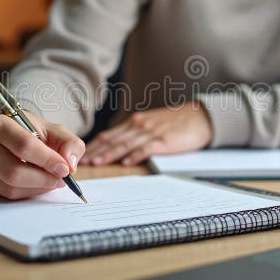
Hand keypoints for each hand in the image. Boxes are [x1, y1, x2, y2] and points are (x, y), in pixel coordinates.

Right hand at [0, 112, 84, 198]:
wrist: (10, 138)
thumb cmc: (32, 133)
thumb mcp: (54, 131)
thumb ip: (70, 143)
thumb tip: (70, 164)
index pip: (23, 146)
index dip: (47, 160)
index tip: (64, 169)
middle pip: (14, 172)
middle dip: (43, 179)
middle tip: (61, 179)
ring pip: (10, 188)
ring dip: (37, 188)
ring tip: (50, 180)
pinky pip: (6, 196)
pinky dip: (27, 193)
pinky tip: (35, 183)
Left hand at [83, 101, 212, 166]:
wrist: (199, 117)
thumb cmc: (174, 123)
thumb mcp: (150, 124)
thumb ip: (134, 134)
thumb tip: (115, 147)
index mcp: (134, 122)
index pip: (109, 134)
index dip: (94, 145)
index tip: (80, 155)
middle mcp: (139, 125)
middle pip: (113, 139)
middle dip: (96, 151)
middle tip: (81, 161)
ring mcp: (151, 132)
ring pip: (126, 143)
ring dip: (110, 154)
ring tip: (98, 162)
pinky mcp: (164, 140)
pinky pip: (147, 148)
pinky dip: (136, 155)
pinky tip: (127, 162)